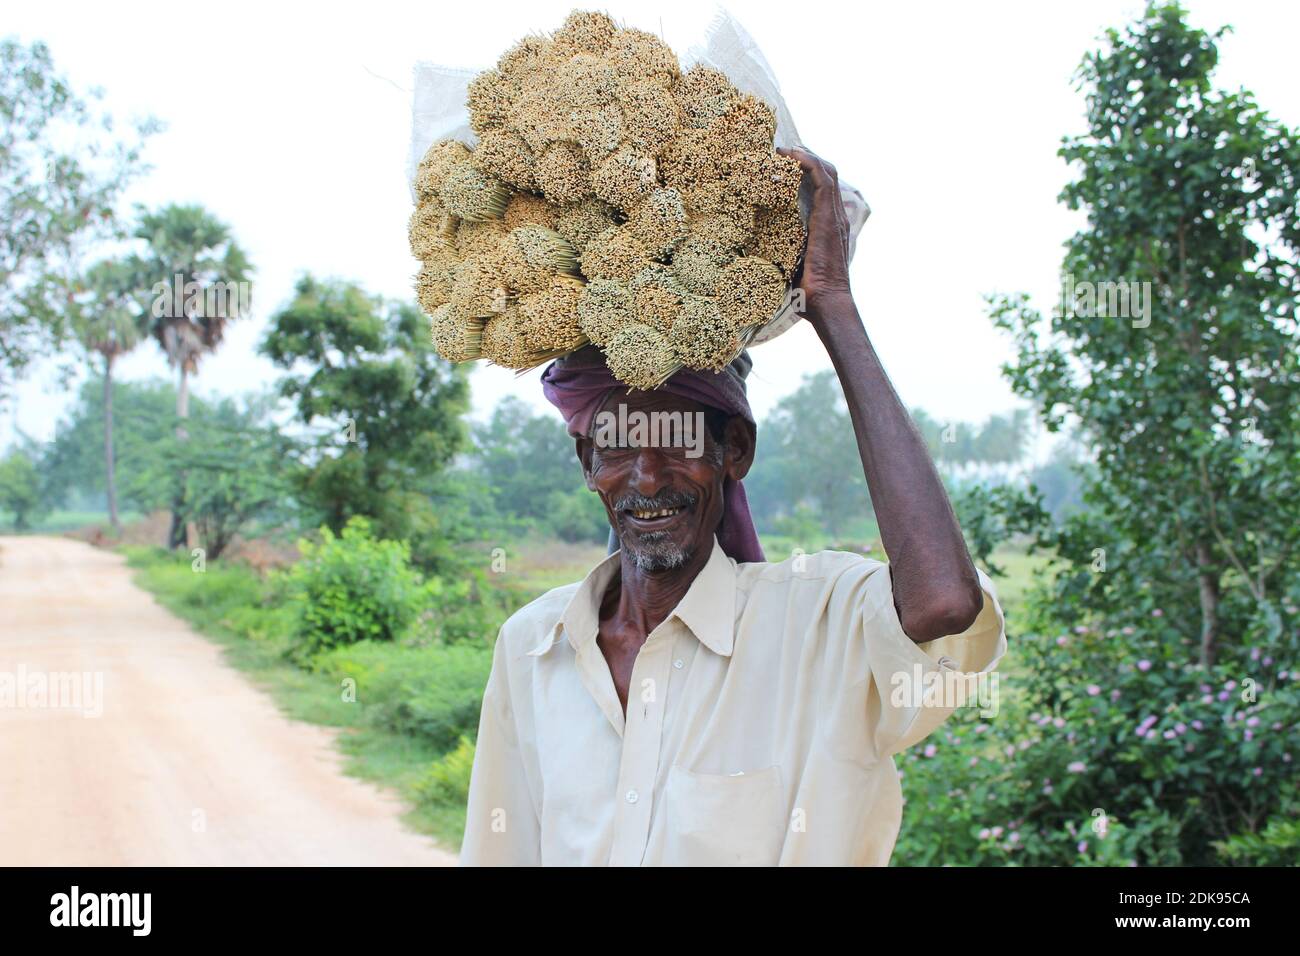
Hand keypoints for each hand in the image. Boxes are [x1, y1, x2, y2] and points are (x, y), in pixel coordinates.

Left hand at [779, 146, 854, 323]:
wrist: (826, 301)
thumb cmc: (808, 293)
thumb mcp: (792, 266)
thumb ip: (782, 252)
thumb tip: (754, 255)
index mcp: (828, 226)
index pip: (822, 188)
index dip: (807, 171)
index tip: (785, 164)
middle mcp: (835, 216)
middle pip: (827, 174)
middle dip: (806, 158)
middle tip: (783, 152)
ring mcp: (833, 215)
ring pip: (826, 172)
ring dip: (805, 156)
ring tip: (785, 150)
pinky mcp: (828, 217)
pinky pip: (822, 180)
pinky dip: (808, 163)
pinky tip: (791, 157)